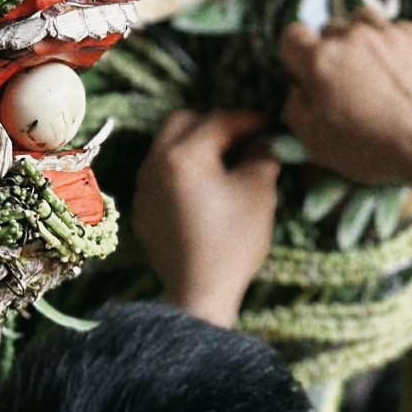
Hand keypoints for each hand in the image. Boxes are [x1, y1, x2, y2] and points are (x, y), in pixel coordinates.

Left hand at [133, 109, 279, 324]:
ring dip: (194, 145)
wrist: (198, 292)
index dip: (249, 119)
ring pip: (167, 146)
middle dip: (214, 124)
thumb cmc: (231, 241)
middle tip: (243, 139)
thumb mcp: (258, 192)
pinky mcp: (141, 207)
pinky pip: (160, 174)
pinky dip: (181, 170)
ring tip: (225, 161)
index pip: (219, 119)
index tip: (270, 125)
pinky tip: (204, 188)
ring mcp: (143, 186)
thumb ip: (263, 155)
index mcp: (184, 154)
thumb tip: (264, 141)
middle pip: (182, 122)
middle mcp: (154, 163)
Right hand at [279, 8, 411, 185]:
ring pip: (359, 19)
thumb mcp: (313, 140)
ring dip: (357, 36)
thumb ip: (294, 107)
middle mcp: (350, 36)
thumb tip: (298, 90)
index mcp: (319, 59)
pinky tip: (393, 63)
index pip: (291, 35)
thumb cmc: (368, 146)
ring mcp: (385, 32)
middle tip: (340, 80)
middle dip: (328, 50)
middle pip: (327, 29)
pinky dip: (388, 40)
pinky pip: (392, 27)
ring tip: (366, 63)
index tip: (304, 76)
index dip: (293, 56)